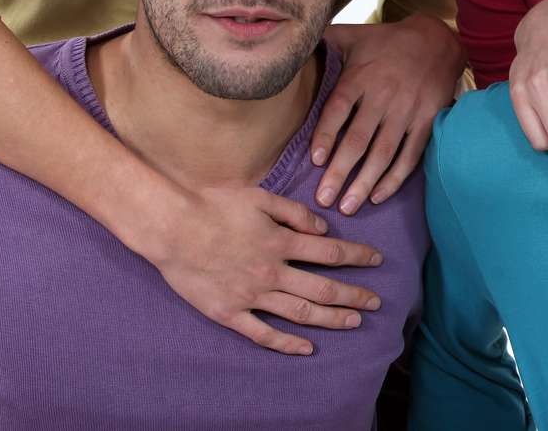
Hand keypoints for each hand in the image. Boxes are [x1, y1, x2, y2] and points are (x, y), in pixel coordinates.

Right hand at [143, 183, 383, 355]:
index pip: (331, 252)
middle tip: (377, 301)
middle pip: (324, 287)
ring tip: (354, 321)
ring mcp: (251, 295)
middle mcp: (272, 272)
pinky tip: (307, 348)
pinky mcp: (229, 313)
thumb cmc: (213, 205)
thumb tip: (323, 227)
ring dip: (331, 318)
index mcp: (281, 242)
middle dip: (354, 294)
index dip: (358, 256)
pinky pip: (263, 334)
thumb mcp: (260, 197)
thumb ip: (295, 213)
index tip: (377, 259)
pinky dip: (287, 343)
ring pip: (301, 312)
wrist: (170, 227)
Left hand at [311, 15, 463, 210]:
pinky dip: (395, 178)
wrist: (438, 40)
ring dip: (365, 182)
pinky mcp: (427, 121)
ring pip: (383, 152)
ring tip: (347, 206)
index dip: (326, 134)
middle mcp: (383, 96)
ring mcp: (407, 111)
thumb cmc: (388, 41)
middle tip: (324, 199)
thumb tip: (290, 43)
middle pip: (359, 139)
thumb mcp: (355, 34)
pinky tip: (378, 196)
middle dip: (340, 171)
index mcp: (361, 77)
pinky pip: (410, 154)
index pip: (339, 108)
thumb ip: (324, 42)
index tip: (315, 159)